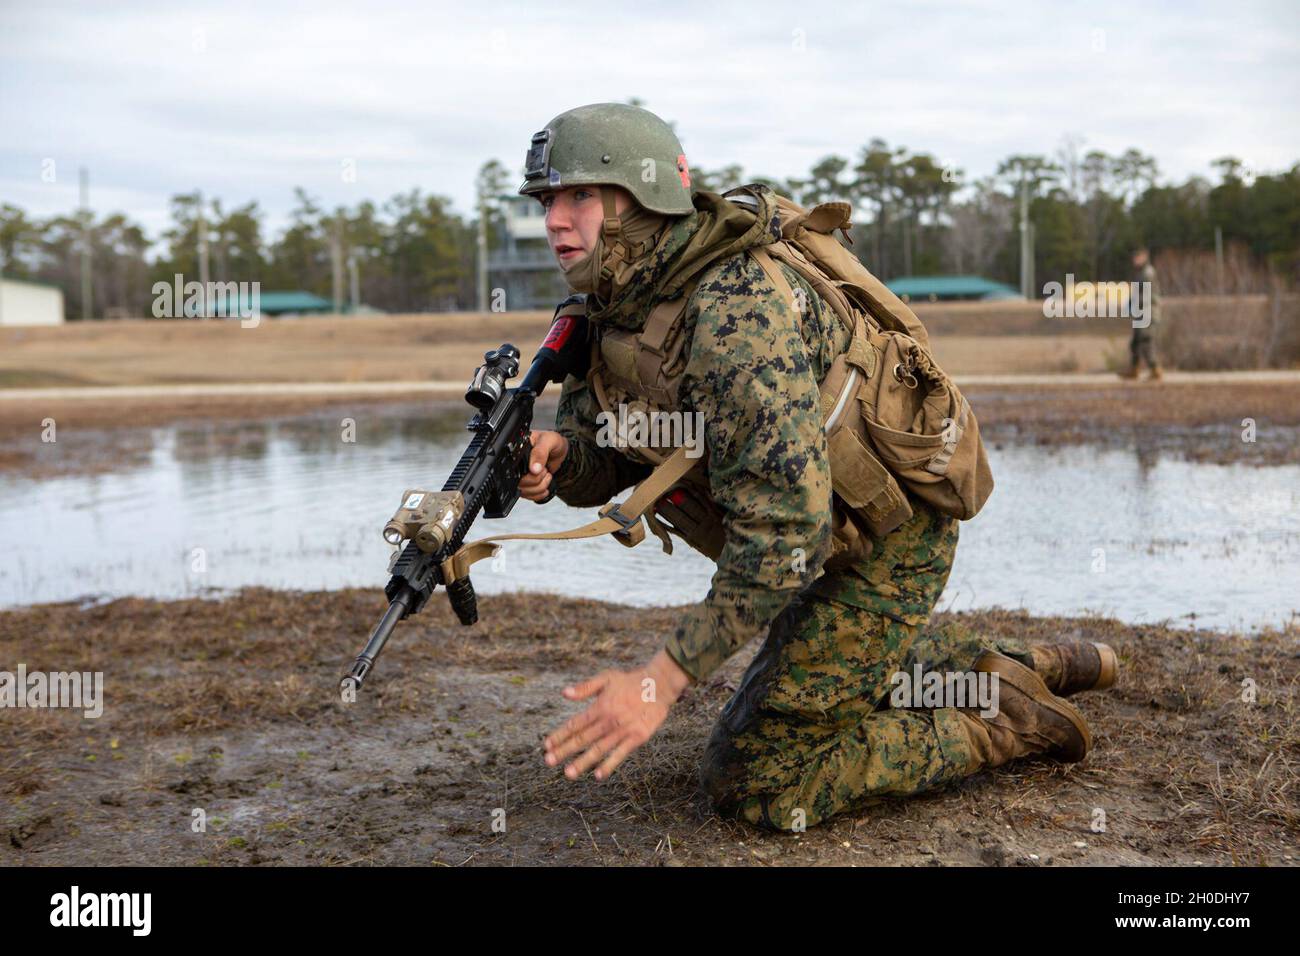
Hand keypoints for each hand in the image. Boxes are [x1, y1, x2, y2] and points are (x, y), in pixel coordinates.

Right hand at [519, 429, 568, 501]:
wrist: (560, 451)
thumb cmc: (553, 442)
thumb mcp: (548, 441)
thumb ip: (540, 453)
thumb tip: (533, 468)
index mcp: (517, 451)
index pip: (513, 468)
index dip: (528, 472)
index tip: (541, 469)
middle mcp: (516, 464)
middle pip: (518, 483)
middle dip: (536, 480)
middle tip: (545, 470)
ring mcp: (520, 475)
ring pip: (523, 491)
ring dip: (538, 488)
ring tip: (546, 476)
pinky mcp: (526, 484)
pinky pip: (527, 495)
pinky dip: (538, 494)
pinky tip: (545, 488)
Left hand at [543, 650, 691, 780]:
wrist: (659, 685)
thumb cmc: (630, 681)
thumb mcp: (606, 678)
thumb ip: (585, 687)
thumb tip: (563, 693)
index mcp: (600, 707)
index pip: (575, 724)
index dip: (560, 734)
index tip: (546, 745)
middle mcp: (609, 720)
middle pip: (583, 739)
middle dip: (564, 750)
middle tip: (548, 761)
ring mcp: (623, 731)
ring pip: (598, 749)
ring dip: (582, 762)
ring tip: (568, 773)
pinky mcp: (637, 738)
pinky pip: (620, 754)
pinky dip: (609, 765)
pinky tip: (598, 776)